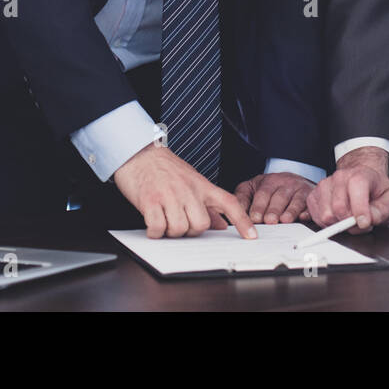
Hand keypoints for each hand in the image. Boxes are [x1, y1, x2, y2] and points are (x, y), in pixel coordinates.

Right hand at [112, 143, 257, 239]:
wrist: (137, 152)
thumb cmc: (164, 168)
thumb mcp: (191, 181)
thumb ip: (207, 204)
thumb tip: (222, 225)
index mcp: (201, 185)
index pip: (229, 203)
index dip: (242, 221)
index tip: (251, 236)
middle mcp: (188, 190)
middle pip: (201, 225)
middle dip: (189, 230)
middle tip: (178, 221)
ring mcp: (169, 195)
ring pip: (180, 229)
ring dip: (170, 231)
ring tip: (163, 219)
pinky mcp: (150, 200)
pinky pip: (158, 228)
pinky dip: (154, 232)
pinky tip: (152, 224)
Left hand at [236, 172, 313, 224]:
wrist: (293, 179)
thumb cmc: (270, 189)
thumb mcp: (252, 189)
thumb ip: (243, 200)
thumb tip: (234, 216)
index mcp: (266, 181)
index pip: (261, 192)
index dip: (257, 206)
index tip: (253, 218)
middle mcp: (282, 182)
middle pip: (277, 196)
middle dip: (272, 210)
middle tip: (268, 221)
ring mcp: (297, 188)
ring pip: (293, 199)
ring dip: (289, 211)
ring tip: (284, 220)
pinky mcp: (309, 195)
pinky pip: (308, 203)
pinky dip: (306, 211)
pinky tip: (302, 217)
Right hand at [306, 146, 388, 231]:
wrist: (363, 181)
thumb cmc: (377, 191)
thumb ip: (383, 210)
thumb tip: (368, 220)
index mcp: (360, 175)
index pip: (356, 189)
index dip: (360, 210)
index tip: (365, 223)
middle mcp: (339, 178)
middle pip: (339, 208)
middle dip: (351, 223)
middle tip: (361, 223)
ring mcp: (324, 185)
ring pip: (326, 215)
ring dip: (339, 224)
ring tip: (349, 219)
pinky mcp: (314, 195)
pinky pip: (316, 217)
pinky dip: (327, 224)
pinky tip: (338, 218)